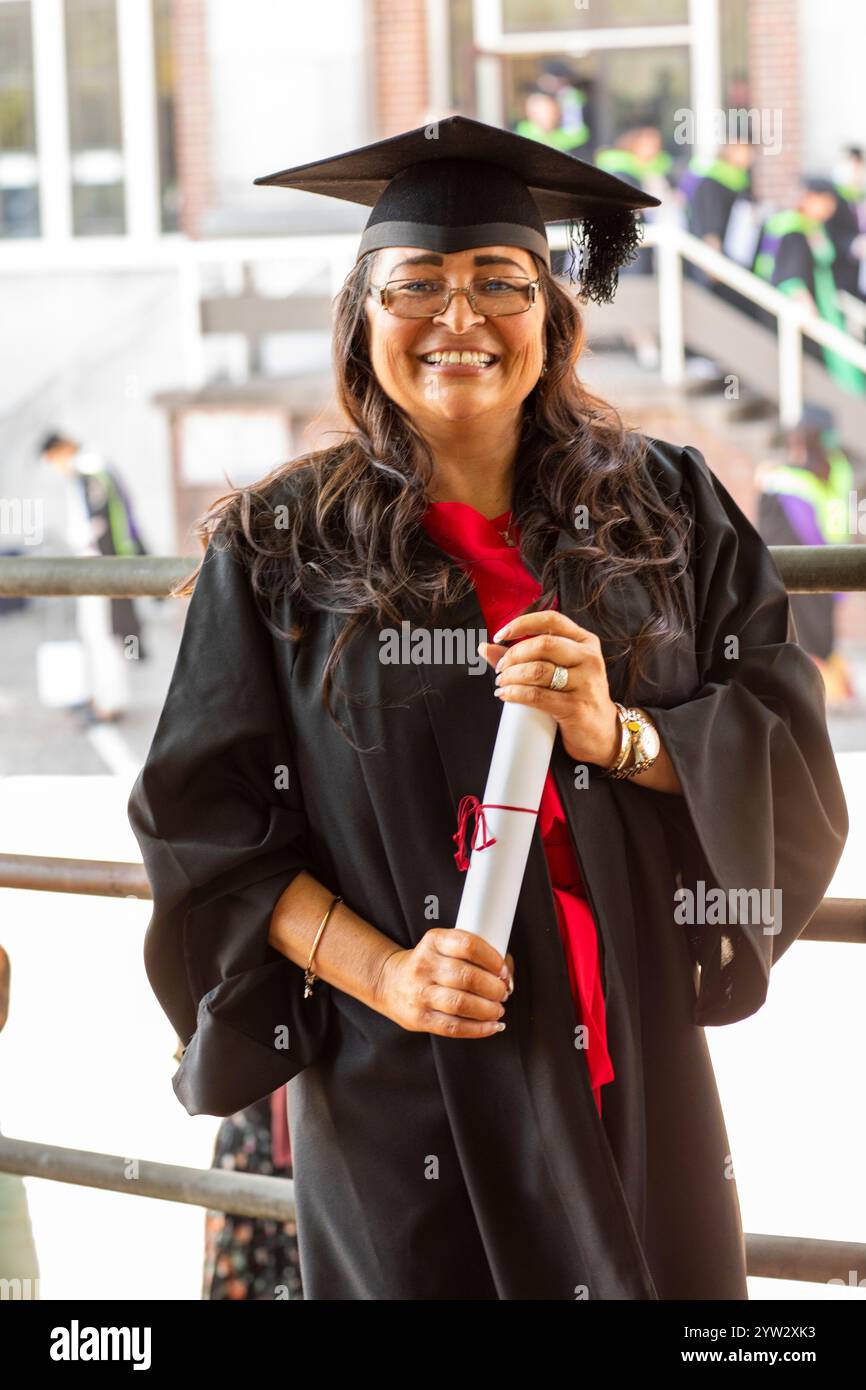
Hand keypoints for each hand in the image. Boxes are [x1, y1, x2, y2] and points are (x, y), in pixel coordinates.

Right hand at [373, 930, 514, 1038]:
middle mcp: (424, 965)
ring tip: (497, 1009)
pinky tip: (491, 1026)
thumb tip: (507, 973)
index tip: (503, 970)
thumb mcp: (444, 946)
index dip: (492, 959)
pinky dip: (477, 1029)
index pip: (468, 945)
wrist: (390, 982)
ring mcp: (420, 993)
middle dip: (493, 988)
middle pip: (467, 976)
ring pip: (461, 1003)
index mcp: (434, 941)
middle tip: (502, 992)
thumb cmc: (429, 964)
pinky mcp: (420, 1018)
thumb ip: (474, 954)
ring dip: (487, 1009)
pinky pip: (453, 1026)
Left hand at [479, 609, 620, 769]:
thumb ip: (524, 656)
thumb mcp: (559, 670)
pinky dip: (515, 694)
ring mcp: (585, 683)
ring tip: (501, 683)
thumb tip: (484, 647)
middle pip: (542, 644)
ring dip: (511, 676)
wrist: (602, 733)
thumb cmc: (575, 696)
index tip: (500, 635)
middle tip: (499, 669)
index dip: (521, 624)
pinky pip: (537, 695)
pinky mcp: (576, 707)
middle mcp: (589, 658)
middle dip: (513, 655)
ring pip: (537, 670)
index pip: (551, 620)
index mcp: (585, 642)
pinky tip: (505, 695)